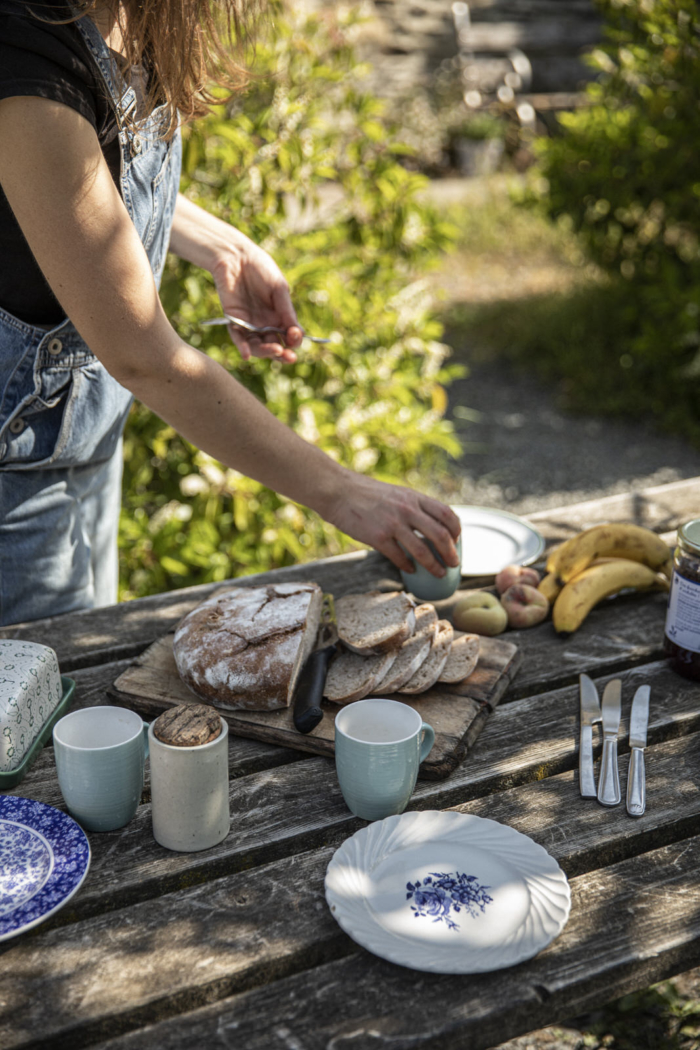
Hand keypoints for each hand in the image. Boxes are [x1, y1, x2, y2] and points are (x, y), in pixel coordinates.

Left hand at [211, 238, 302, 363]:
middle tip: (290, 358)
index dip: (294, 339)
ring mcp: (249, 324)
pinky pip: (238, 338)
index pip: (288, 336)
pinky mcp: (233, 321)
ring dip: (266, 352)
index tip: (296, 335)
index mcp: (279, 316)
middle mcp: (265, 324)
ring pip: (258, 346)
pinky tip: (247, 355)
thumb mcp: (279, 289)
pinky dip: (243, 348)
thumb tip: (297, 332)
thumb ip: (286, 310)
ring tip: (276, 352)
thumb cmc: (261, 269)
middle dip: (283, 354)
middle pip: (274, 345)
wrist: (236, 256)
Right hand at [326, 472, 461, 576]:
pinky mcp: (378, 537)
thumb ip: (412, 506)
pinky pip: (399, 557)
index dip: (456, 529)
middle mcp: (407, 509)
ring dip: (434, 566)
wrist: (338, 491)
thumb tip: (428, 525)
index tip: (457, 540)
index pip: (446, 513)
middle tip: (454, 564)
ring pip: (422, 550)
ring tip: (439, 574)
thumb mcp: (396, 493)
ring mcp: (393, 524)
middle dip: (451, 553)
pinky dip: (408, 566)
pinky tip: (410, 570)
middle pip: (440, 535)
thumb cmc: (366, 493)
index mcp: (414, 497)